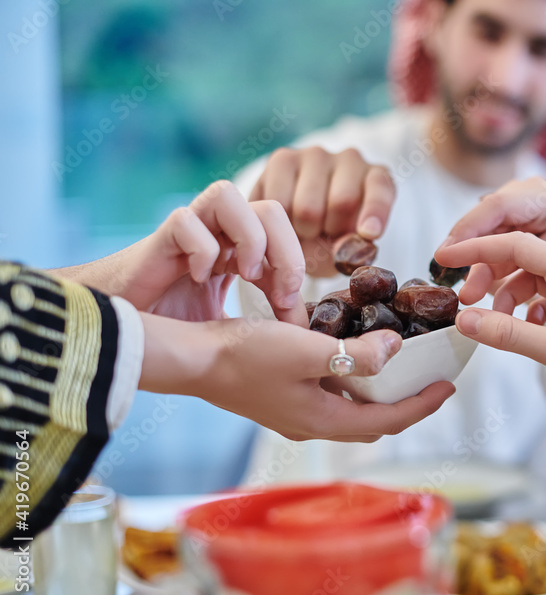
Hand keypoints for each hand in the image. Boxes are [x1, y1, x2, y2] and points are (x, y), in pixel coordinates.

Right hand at [52, 181, 307, 325]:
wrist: (121, 329)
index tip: (288, 306)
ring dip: (248, 237)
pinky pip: (185, 220)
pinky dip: (201, 249)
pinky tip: (199, 279)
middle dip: (285, 250)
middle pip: (269, 207)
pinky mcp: (158, 239)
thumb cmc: (175, 326)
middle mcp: (216, 231)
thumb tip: (306, 330)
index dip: (296, 265)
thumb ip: (266, 320)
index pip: (285, 231)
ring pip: (228, 194)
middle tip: (279, 291)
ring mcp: (188, 230)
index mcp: (238, 246)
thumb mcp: (233, 325)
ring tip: (244, 275)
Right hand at [139, 314, 454, 441]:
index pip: (389, 421)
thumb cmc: (243, 356)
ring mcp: (297, 414)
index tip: (448, 386)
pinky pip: (332, 396)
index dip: (423, 405)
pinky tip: (354, 354)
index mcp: (324, 421)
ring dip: (380, 391)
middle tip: (430, 376)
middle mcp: (313, 425)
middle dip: (407, 402)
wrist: (191, 360)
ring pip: (353, 409)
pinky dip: (353, 381)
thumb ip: (353, 355)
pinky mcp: (283, 399)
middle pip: (375, 421)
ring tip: (402, 364)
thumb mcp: (305, 349)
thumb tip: (395, 351)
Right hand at [249, 147, 395, 276]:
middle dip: (330, 231)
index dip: (376, 210)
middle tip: (324, 236)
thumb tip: (343, 250)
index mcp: (377, 179)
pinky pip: (279, 201)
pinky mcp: (283, 158)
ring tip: (305, 229)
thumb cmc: (331, 239)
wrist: (295, 227)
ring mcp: (316, 154)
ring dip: (303, 231)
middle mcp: (351, 159)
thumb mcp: (349, 251)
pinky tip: (285, 221)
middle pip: (342, 202)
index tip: (370, 233)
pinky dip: (280, 223)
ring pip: (308, 207)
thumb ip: (351, 250)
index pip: (381, 188)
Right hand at [435, 232, 545, 439]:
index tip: (444, 255)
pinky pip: (543, 299)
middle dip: (490, 278)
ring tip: (496, 328)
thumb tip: (464, 320)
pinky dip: (526, 313)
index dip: (476, 249)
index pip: (516, 244)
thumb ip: (508, 334)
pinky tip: (525, 334)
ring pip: (530, 282)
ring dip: (508, 302)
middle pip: (521, 260)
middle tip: (464, 300)